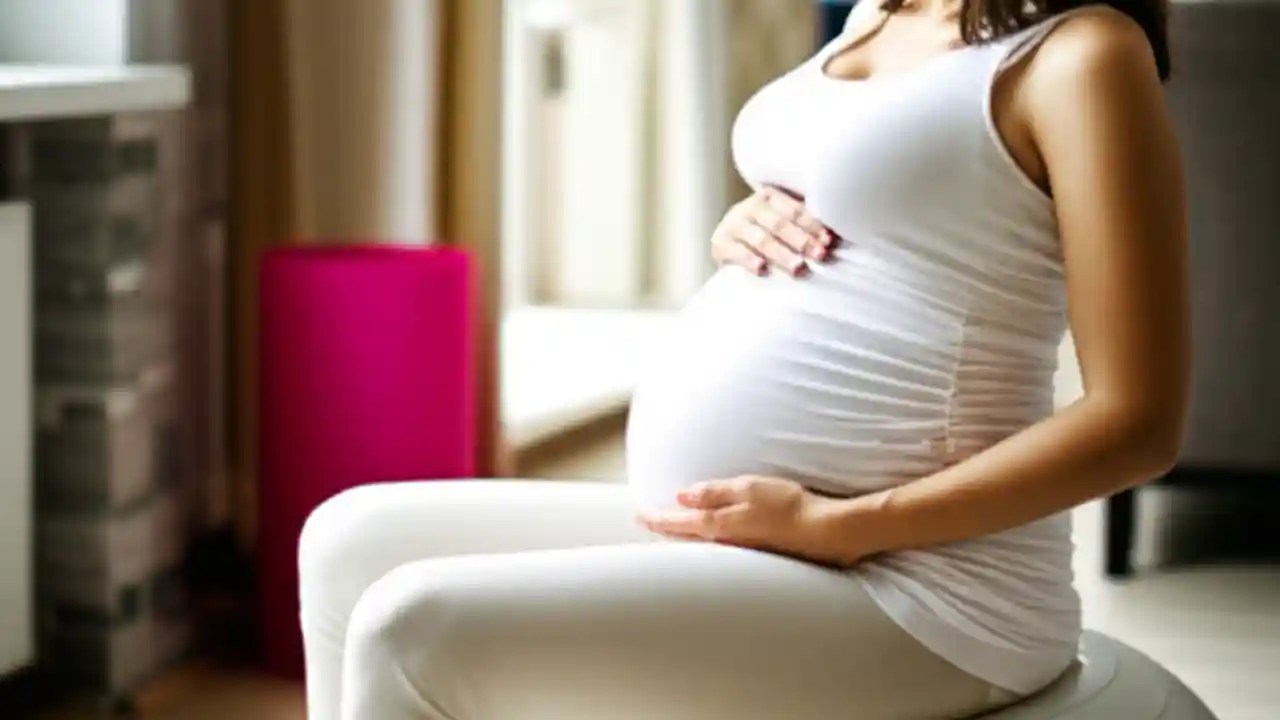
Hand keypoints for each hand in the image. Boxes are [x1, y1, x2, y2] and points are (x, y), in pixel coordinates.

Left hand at [636, 475, 866, 567]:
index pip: (676, 523)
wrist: (825, 533)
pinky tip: (711, 533)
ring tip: (671, 526)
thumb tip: (681, 495)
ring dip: (685, 534)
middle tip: (647, 521)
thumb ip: (713, 491)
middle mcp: (724, 544)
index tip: (637, 515)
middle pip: (685, 538)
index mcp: (717, 526)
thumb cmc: (788, 505)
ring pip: (701, 543)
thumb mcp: (747, 488)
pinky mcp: (755, 552)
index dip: (655, 518)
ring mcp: (740, 551)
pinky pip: (721, 546)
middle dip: (666, 529)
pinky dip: (707, 538)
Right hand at [710, 186, 834, 276]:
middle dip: (802, 240)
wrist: (727, 242)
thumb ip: (803, 227)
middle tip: (819, 255)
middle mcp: (750, 207)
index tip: (829, 242)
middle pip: (779, 223)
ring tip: (798, 268)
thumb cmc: (764, 234)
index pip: (795, 210)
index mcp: (770, 196)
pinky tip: (762, 269)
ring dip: (781, 254)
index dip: (813, 226)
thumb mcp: (782, 223)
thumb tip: (834, 240)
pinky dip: (749, 260)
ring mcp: (733, 224)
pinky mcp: (720, 243)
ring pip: (761, 238)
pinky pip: (736, 251)